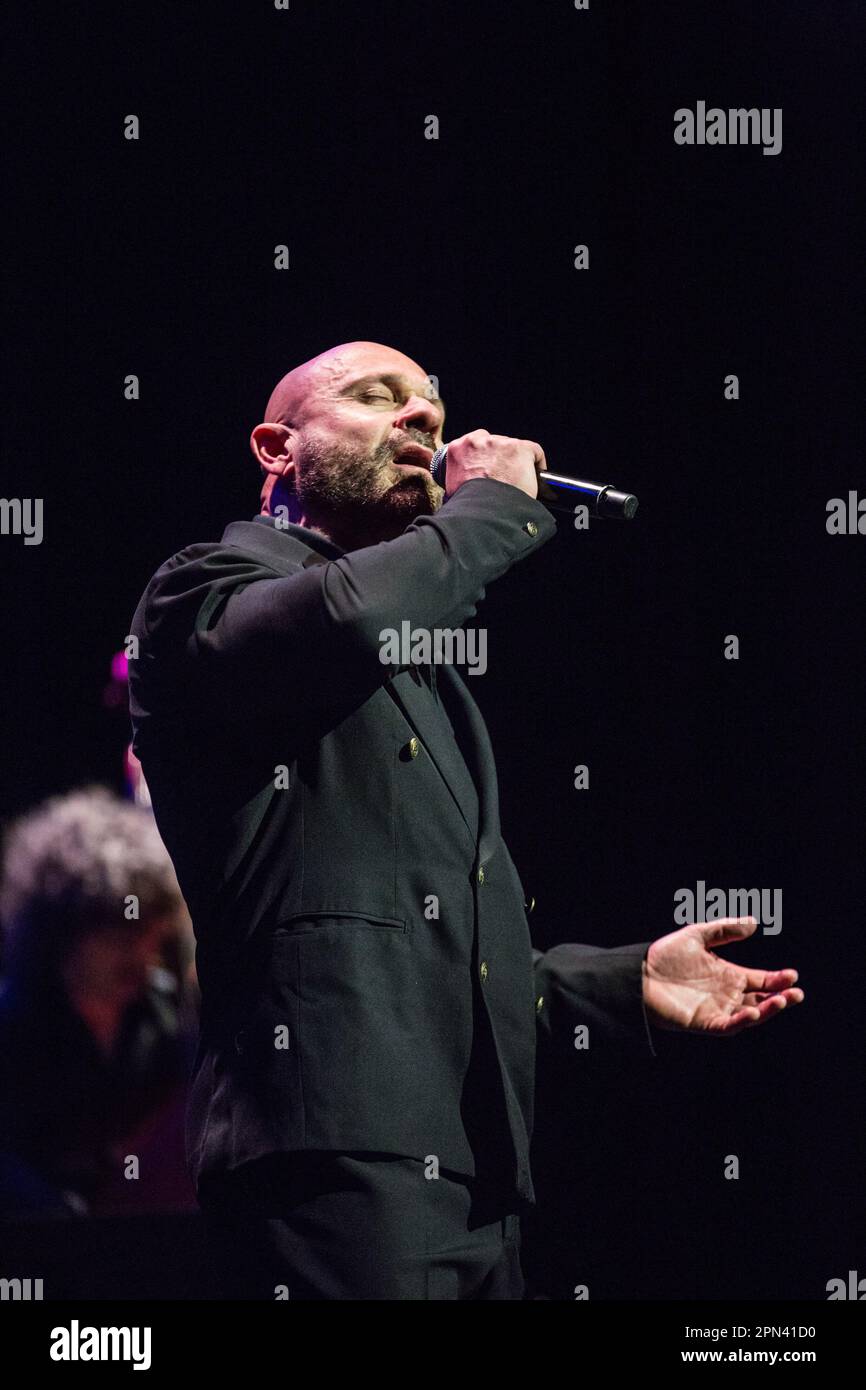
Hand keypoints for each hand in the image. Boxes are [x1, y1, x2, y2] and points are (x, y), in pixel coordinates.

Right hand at [444, 429, 546, 499]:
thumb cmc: (468, 505)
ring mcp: (500, 443)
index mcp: (457, 448)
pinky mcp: (520, 448)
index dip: (482, 458)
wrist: (484, 513)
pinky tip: (534, 478)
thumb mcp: (452, 489)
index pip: (473, 445)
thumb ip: (458, 478)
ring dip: (515, 463)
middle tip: (502, 478)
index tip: (487, 469)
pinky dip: (536, 464)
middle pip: (494, 444)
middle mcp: (478, 441)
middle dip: (498, 459)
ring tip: (517, 481)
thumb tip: (464, 487)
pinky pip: (534, 452)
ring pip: (512, 448)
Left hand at [642, 917, 803, 1035]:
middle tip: (797, 992)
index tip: (792, 974)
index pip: (762, 980)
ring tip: (782, 1000)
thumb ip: (725, 930)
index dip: (778, 979)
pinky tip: (752, 1010)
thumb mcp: (698, 936)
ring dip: (767, 1010)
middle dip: (781, 997)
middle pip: (762, 1000)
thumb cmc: (666, 955)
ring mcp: (717, 1010)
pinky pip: (728, 1026)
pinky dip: (741, 1020)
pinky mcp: (704, 1022)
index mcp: (730, 976)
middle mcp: (728, 995)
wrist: (638, 973)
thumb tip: (754, 922)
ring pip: (750, 1015)